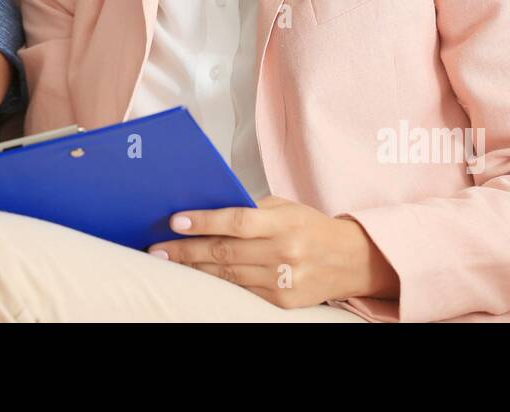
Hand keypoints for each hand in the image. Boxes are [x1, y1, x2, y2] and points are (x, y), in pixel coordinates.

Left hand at [145, 195, 398, 307]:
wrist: (352, 260)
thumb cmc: (312, 226)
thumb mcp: (287, 208)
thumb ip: (252, 209)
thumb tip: (207, 208)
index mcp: (285, 223)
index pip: (238, 221)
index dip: (204, 222)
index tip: (175, 220)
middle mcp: (284, 253)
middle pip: (226, 252)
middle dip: (187, 250)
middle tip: (158, 248)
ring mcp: (284, 281)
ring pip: (229, 276)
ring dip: (195, 268)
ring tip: (169, 261)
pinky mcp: (283, 302)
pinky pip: (242, 292)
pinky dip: (217, 284)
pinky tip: (197, 276)